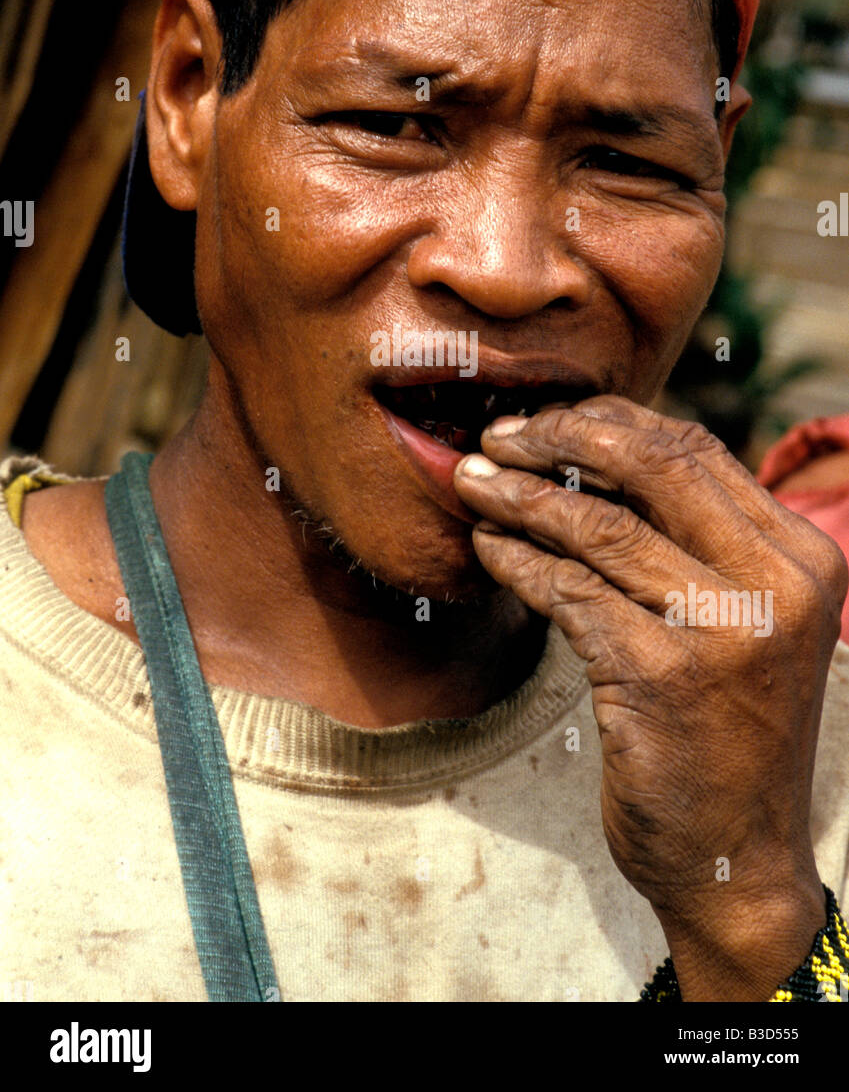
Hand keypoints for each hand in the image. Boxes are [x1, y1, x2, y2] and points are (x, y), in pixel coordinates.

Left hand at [454, 396, 847, 999]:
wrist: (740, 859)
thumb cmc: (728, 731)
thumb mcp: (743, 622)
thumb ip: (699, 542)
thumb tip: (599, 451)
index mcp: (802, 557)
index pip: (697, 451)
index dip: (610, 423)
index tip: (549, 419)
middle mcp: (778, 585)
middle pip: (652, 467)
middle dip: (560, 438)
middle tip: (499, 436)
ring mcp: (724, 631)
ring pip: (600, 526)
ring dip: (520, 497)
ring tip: (472, 484)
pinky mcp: (662, 676)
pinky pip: (569, 592)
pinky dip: (517, 562)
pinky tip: (487, 552)